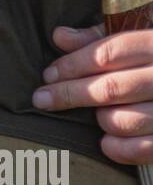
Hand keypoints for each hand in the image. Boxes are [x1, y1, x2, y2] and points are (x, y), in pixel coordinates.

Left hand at [33, 25, 152, 165]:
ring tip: (93, 114)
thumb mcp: (140, 34)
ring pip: (124, 121)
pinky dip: (118, 149)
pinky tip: (105, 141)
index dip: (73, 65)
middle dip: (70, 94)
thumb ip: (101, 37)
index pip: (108, 53)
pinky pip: (143, 150)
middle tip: (41, 99)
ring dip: (100, 119)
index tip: (48, 75)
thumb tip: (59, 37)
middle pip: (111, 88)